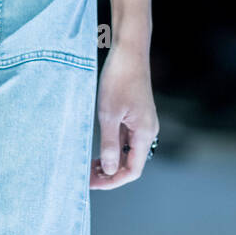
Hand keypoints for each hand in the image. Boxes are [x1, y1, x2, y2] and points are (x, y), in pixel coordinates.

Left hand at [91, 42, 157, 188]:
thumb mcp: (109, 114)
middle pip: (131, 163)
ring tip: (90, 165)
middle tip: (87, 176)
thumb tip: (109, 171)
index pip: (132, 170)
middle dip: (110, 173)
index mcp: (145, 133)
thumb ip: (110, 144)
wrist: (129, 51)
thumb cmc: (119, 79)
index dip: (112, 181)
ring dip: (111, 160)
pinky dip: (114, 147)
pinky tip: (100, 147)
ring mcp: (144, 122)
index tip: (92, 183)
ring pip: (128, 151)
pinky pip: (127, 138)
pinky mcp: (137, 114)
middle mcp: (148, 131)